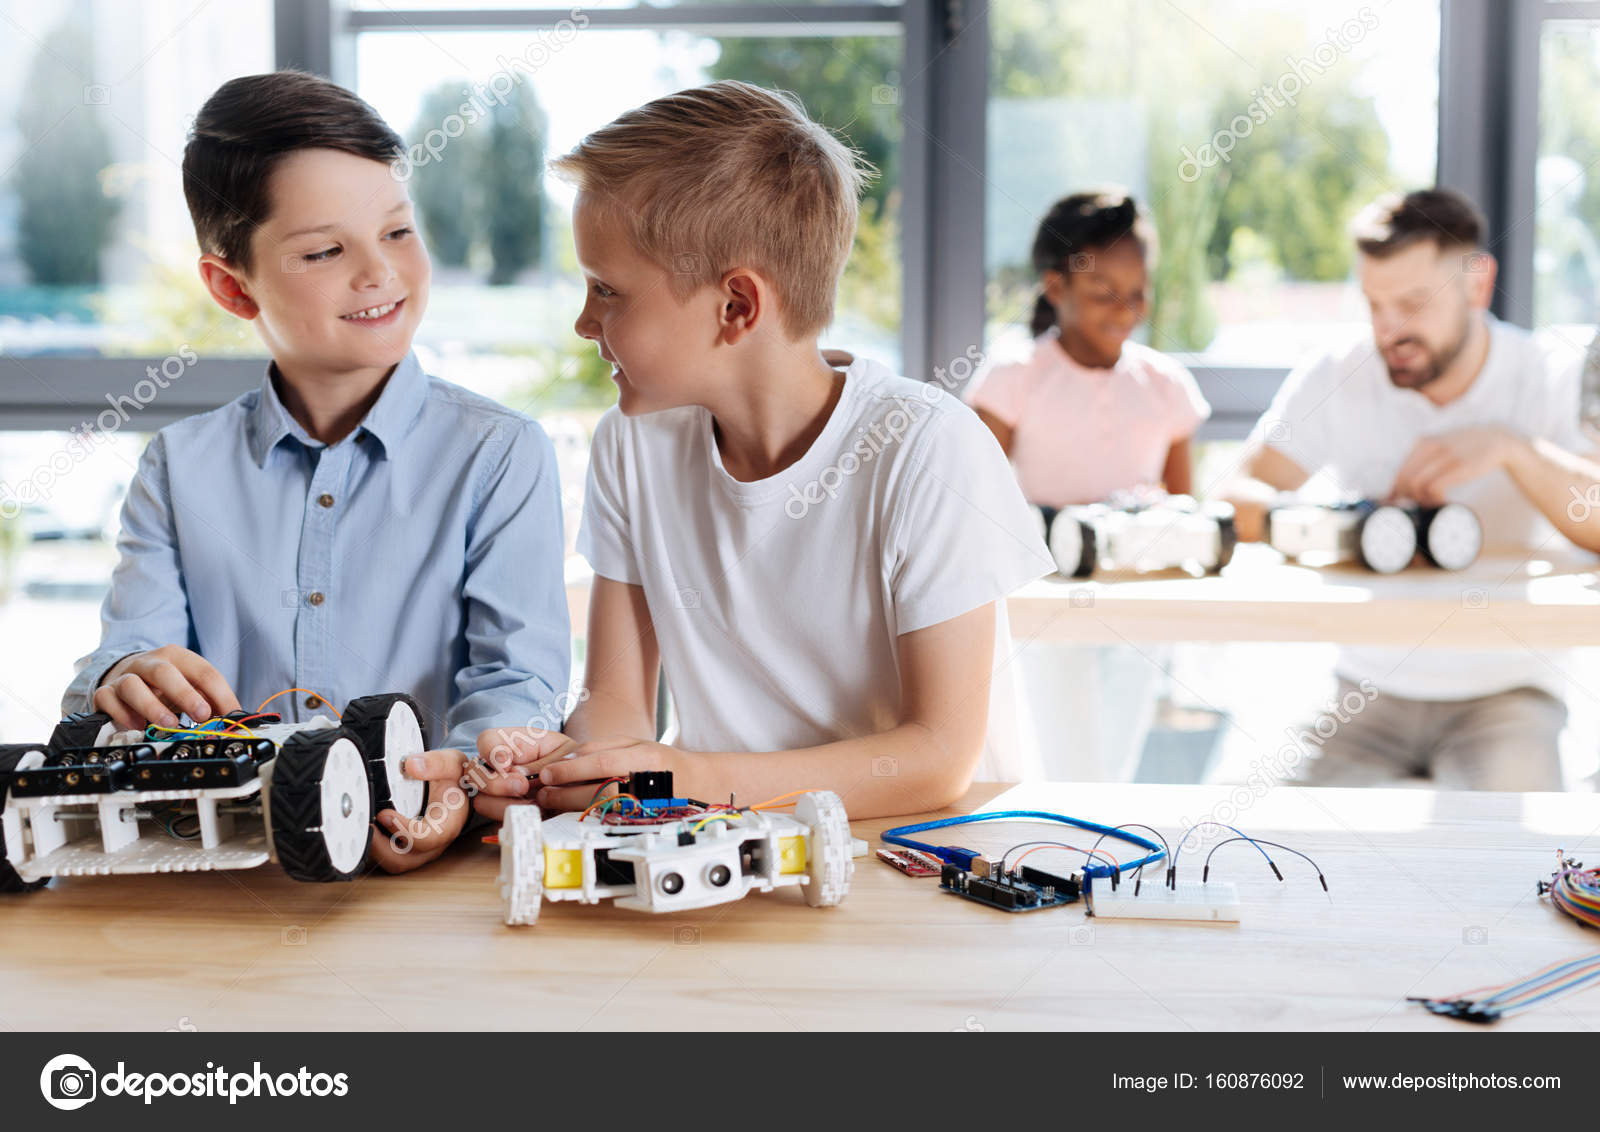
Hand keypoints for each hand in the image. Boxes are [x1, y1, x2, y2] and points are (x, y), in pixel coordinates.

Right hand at [94, 645, 240, 730]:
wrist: (122, 674)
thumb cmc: (162, 684)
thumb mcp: (189, 685)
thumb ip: (209, 699)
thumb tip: (232, 717)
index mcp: (176, 657)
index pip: (202, 671)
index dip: (220, 694)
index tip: (230, 713)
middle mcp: (148, 663)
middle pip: (165, 673)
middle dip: (185, 695)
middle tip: (202, 715)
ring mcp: (124, 677)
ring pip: (132, 686)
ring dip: (152, 706)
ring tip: (169, 723)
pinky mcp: (104, 693)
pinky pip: (108, 700)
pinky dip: (123, 714)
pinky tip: (137, 725)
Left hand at [368, 749, 472, 873]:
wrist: (458, 786)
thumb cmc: (455, 778)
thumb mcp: (453, 763)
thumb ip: (436, 763)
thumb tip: (410, 765)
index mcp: (448, 824)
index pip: (426, 839)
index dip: (403, 830)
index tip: (385, 813)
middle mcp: (434, 843)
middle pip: (405, 860)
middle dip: (380, 848)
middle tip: (365, 827)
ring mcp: (420, 848)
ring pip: (393, 862)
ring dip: (374, 849)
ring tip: (362, 827)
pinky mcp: (407, 847)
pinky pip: (388, 856)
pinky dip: (375, 847)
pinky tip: (366, 828)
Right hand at [471, 727, 577, 822]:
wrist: (588, 784)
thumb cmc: (573, 763)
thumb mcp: (564, 754)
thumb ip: (540, 760)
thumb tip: (515, 771)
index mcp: (511, 745)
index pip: (486, 740)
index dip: (491, 750)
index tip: (506, 761)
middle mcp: (499, 769)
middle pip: (474, 774)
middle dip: (495, 783)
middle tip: (522, 786)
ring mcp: (500, 794)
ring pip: (481, 801)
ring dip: (504, 804)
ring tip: (533, 803)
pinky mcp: (508, 815)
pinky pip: (498, 822)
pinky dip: (515, 819)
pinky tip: (535, 815)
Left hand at [532, 736, 682, 811]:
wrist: (698, 785)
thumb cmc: (663, 763)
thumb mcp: (637, 744)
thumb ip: (603, 748)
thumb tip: (567, 758)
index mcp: (647, 759)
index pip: (603, 764)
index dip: (572, 769)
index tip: (548, 772)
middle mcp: (648, 784)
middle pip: (600, 790)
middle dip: (565, 792)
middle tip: (543, 792)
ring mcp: (647, 807)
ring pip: (603, 809)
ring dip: (571, 806)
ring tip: (552, 801)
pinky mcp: (643, 823)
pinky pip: (609, 820)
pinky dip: (585, 815)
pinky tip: (570, 812)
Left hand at [1390, 428, 1512, 504]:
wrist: (1497, 440)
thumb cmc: (1465, 449)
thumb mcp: (1440, 446)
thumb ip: (1422, 460)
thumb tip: (1400, 485)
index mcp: (1423, 443)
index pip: (1399, 473)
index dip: (1396, 492)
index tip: (1400, 505)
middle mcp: (1431, 447)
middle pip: (1404, 480)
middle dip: (1407, 498)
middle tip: (1418, 507)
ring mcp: (1445, 457)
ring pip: (1416, 484)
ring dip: (1420, 500)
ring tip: (1432, 505)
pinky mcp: (1461, 467)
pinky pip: (1434, 488)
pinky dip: (1434, 499)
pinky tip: (1442, 502)